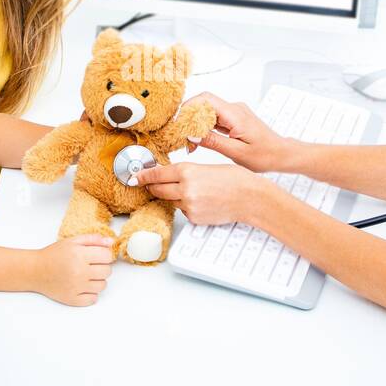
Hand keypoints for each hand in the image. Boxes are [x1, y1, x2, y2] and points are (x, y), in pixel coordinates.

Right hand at [33, 234, 115, 306]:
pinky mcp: (73, 299)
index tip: (97, 255)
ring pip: (102, 285)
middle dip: (102, 267)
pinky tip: (83, 286)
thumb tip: (111, 242)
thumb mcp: (72, 241)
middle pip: (107, 271)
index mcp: (80, 255)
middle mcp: (79, 272)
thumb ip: (93, 239)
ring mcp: (76, 287)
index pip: (107, 256)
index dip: (104, 254)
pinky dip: (90, 293)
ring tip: (86, 275)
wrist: (35, 271)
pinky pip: (93, 299)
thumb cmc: (54, 255)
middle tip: (91, 265)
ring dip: (97, 280)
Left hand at [135, 161, 270, 226]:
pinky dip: (186, 206)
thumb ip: (187, 172)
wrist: (250, 198)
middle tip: (152, 184)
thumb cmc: (234, 179)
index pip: (157, 174)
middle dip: (154, 186)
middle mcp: (185, 189)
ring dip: (173, 196)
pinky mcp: (194, 218)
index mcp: (188, 171)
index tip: (136, 177)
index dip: (144, 175)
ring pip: (170, 200)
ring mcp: (189, 205)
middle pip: (158, 189)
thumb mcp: (207, 167)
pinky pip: (183, 211)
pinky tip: (201, 201)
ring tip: (191, 190)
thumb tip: (170, 175)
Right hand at [180, 92, 294, 171]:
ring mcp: (234, 113)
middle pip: (204, 103)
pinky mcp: (234, 119)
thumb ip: (213, 142)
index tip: (179, 123)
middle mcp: (234, 109)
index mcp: (235, 114)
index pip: (206, 99)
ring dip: (195, 124)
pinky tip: (199, 141)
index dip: (188, 107)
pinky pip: (214, 118)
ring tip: (189, 143)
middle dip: (189, 117)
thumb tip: (192, 135)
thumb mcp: (236, 152)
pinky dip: (204, 128)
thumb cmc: (265, 155)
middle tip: (181, 136)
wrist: (282, 154)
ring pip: (207, 111)